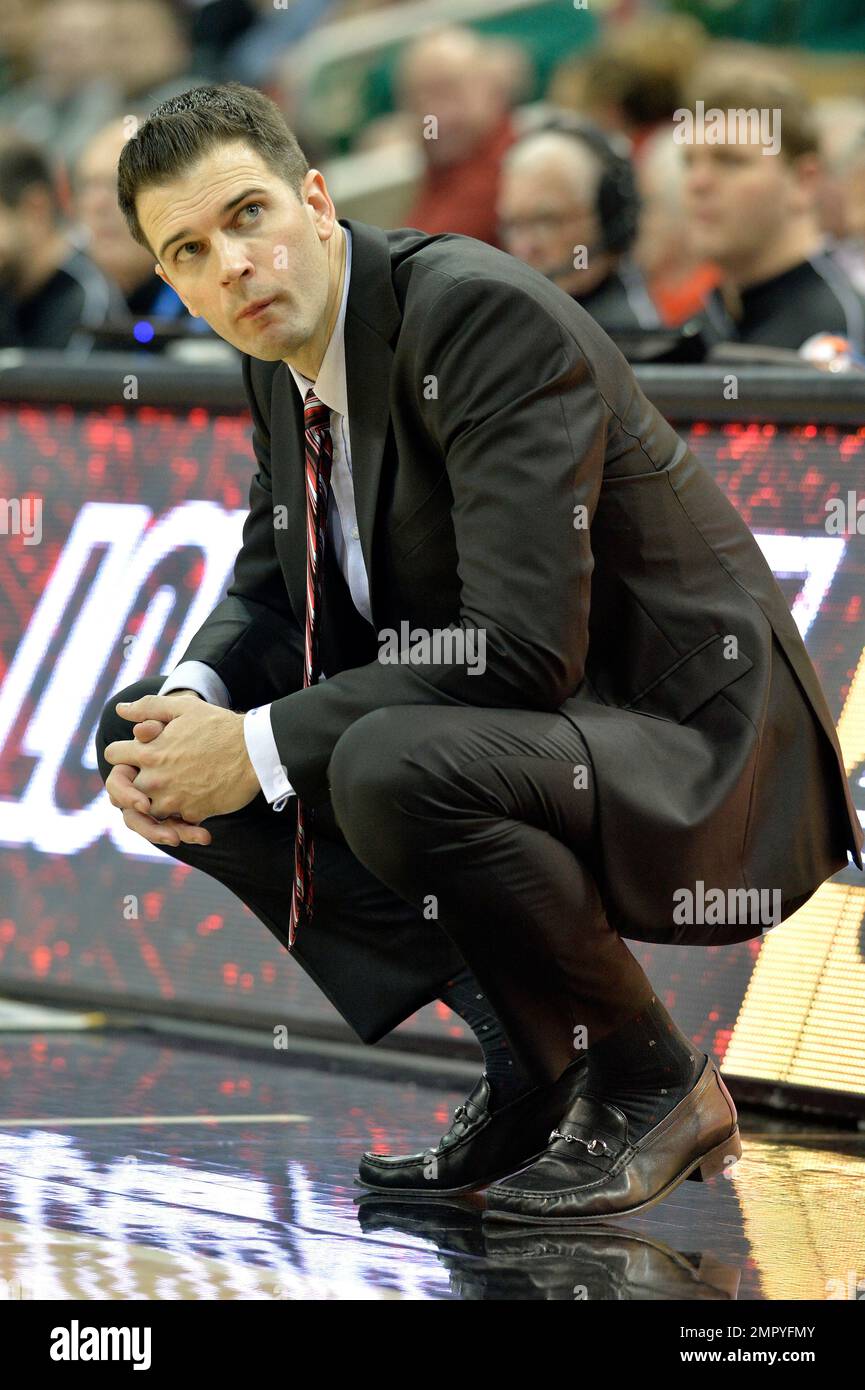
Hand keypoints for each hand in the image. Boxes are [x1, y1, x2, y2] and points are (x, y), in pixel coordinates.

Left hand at [106, 693, 260, 822]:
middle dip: (132, 789)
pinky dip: (183, 820)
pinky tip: (195, 806)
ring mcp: (173, 799)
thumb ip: (149, 707)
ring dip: (157, 806)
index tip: (133, 756)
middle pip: (124, 793)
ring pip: (150, 812)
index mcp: (149, 751)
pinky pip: (178, 823)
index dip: (121, 754)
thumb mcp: (184, 708)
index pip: (114, 756)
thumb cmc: (220, 727)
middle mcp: (155, 779)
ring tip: (174, 796)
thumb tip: (121, 710)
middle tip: (145, 786)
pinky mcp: (193, 814)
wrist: (255, 751)